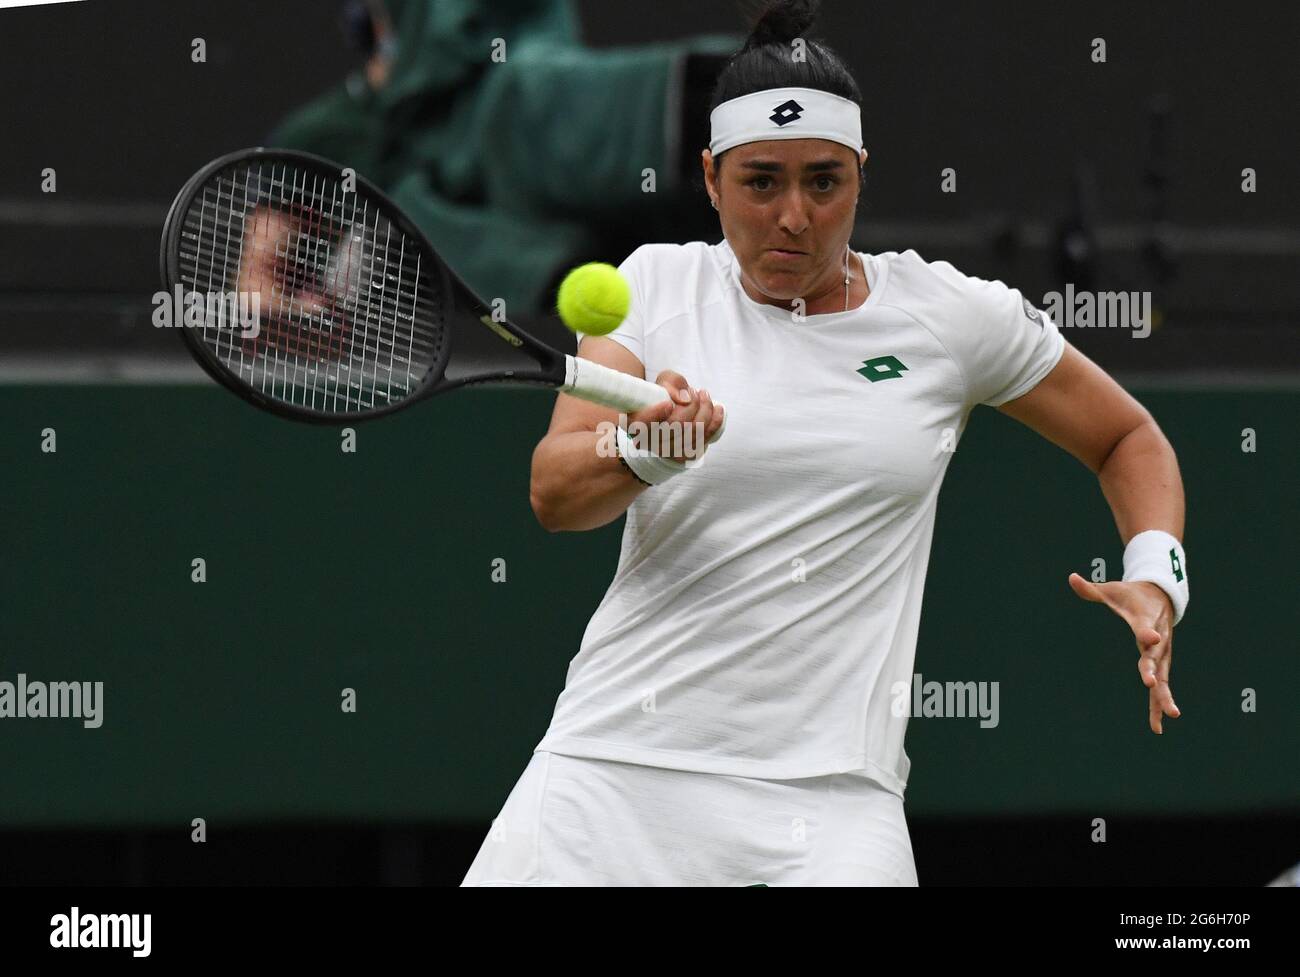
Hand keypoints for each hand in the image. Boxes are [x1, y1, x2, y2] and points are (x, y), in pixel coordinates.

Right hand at [624, 369, 724, 463]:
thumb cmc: (662, 397)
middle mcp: (649, 442)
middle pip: (676, 425)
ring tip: (704, 395)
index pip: (642, 423)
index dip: (656, 414)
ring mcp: (668, 452)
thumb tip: (685, 399)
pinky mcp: (686, 456)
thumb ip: (670, 384)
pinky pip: (705, 439)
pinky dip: (715, 421)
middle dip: (692, 405)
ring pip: (693, 432)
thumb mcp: (661, 383)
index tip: (668, 403)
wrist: (668, 418)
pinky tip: (717, 408)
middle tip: (695, 391)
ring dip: (705, 410)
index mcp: (635, 424)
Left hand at [1068, 573, 1179, 733]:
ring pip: (1164, 677)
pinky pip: (1162, 687)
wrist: (1161, 596)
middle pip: (1156, 655)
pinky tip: (1157, 726)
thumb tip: (1071, 578)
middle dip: (1153, 668)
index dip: (1147, 631)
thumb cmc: (1130, 596)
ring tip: (1171, 715)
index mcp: (1145, 619)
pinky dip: (1159, 705)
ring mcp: (1162, 654)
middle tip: (1150, 682)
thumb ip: (1092, 589)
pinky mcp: (1162, 664)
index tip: (1151, 638)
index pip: (1146, 625)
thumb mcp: (1112, 590)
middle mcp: (1158, 639)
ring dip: (1164, 696)